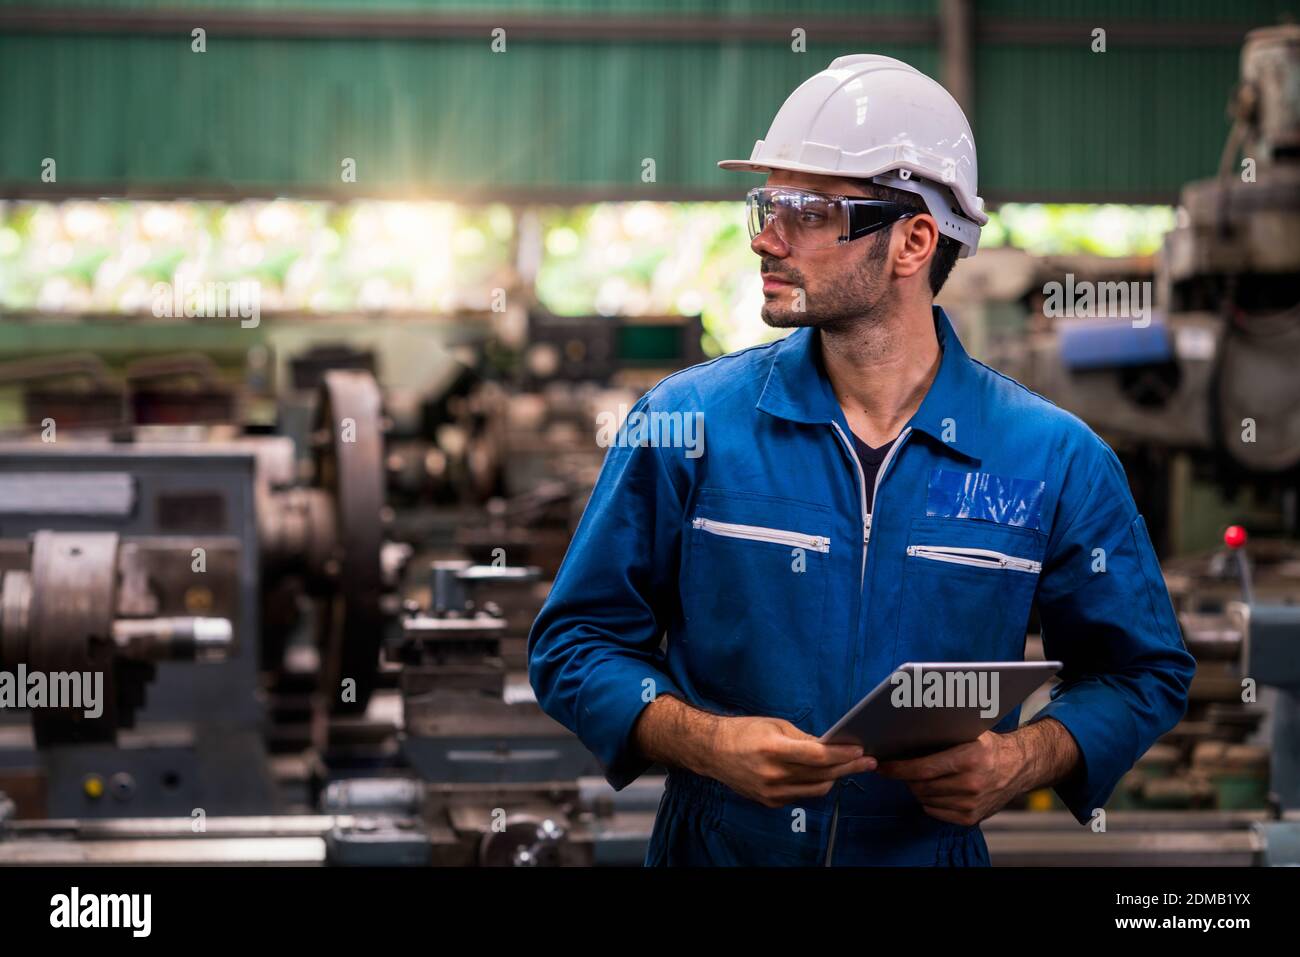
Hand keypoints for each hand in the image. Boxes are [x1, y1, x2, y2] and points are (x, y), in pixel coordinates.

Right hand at [706, 715, 876, 808]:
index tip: (860, 750)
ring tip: (849, 767)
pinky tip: (823, 775)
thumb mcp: (775, 726)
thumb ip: (804, 739)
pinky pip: (802, 795)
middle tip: (868, 761)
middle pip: (822, 774)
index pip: (817, 756)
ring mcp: (771, 792)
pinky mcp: (770, 802)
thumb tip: (832, 747)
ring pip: (816, 789)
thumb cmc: (744, 732)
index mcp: (773, 749)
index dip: (842, 754)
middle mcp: (772, 774)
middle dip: (848, 767)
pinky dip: (814, 784)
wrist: (713, 752)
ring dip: (835, 778)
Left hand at [874, 730, 1024, 825]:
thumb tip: (904, 731)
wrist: (1018, 767)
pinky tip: (934, 789)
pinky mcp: (971, 818)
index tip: (883, 766)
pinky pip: (936, 812)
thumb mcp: (968, 733)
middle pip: (921, 786)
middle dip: (905, 778)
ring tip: (920, 777)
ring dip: (917, 789)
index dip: (898, 769)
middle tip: (900, 769)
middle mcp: (971, 784)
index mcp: (968, 759)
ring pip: (926, 800)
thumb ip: (941, 734)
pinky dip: (929, 802)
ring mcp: (971, 804)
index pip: (923, 768)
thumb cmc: (988, 746)